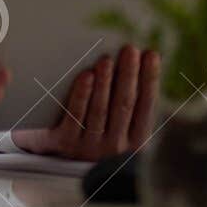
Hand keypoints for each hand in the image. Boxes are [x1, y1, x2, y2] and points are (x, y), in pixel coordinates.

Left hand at [13, 45, 158, 159]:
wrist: (55, 157)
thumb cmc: (95, 128)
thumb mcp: (119, 121)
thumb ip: (130, 96)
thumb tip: (141, 57)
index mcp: (135, 139)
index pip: (146, 105)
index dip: (150, 79)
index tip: (151, 54)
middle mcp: (114, 146)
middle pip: (124, 105)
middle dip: (128, 75)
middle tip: (129, 49)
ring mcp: (89, 147)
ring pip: (100, 111)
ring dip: (105, 83)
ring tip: (106, 59)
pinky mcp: (64, 143)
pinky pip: (75, 116)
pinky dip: (82, 95)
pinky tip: (86, 76)